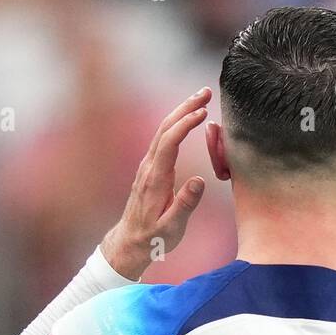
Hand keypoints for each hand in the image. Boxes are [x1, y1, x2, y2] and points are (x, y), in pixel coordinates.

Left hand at [101, 87, 211, 279]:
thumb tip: (200, 181)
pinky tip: (186, 118)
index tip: (202, 111)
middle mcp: (149, 168)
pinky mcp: (150, 168)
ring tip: (201, 98)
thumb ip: (185, 205)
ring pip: (163, 131)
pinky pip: (163, 139)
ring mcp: (148, 166)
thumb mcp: (171, 228)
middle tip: (205, 92)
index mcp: (155, 179)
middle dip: (184, 107)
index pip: (169, 143)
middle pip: (165, 129)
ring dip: (181, 112)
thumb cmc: (152, 238)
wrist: (130, 242)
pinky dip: (176, 124)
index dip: (185, 124)